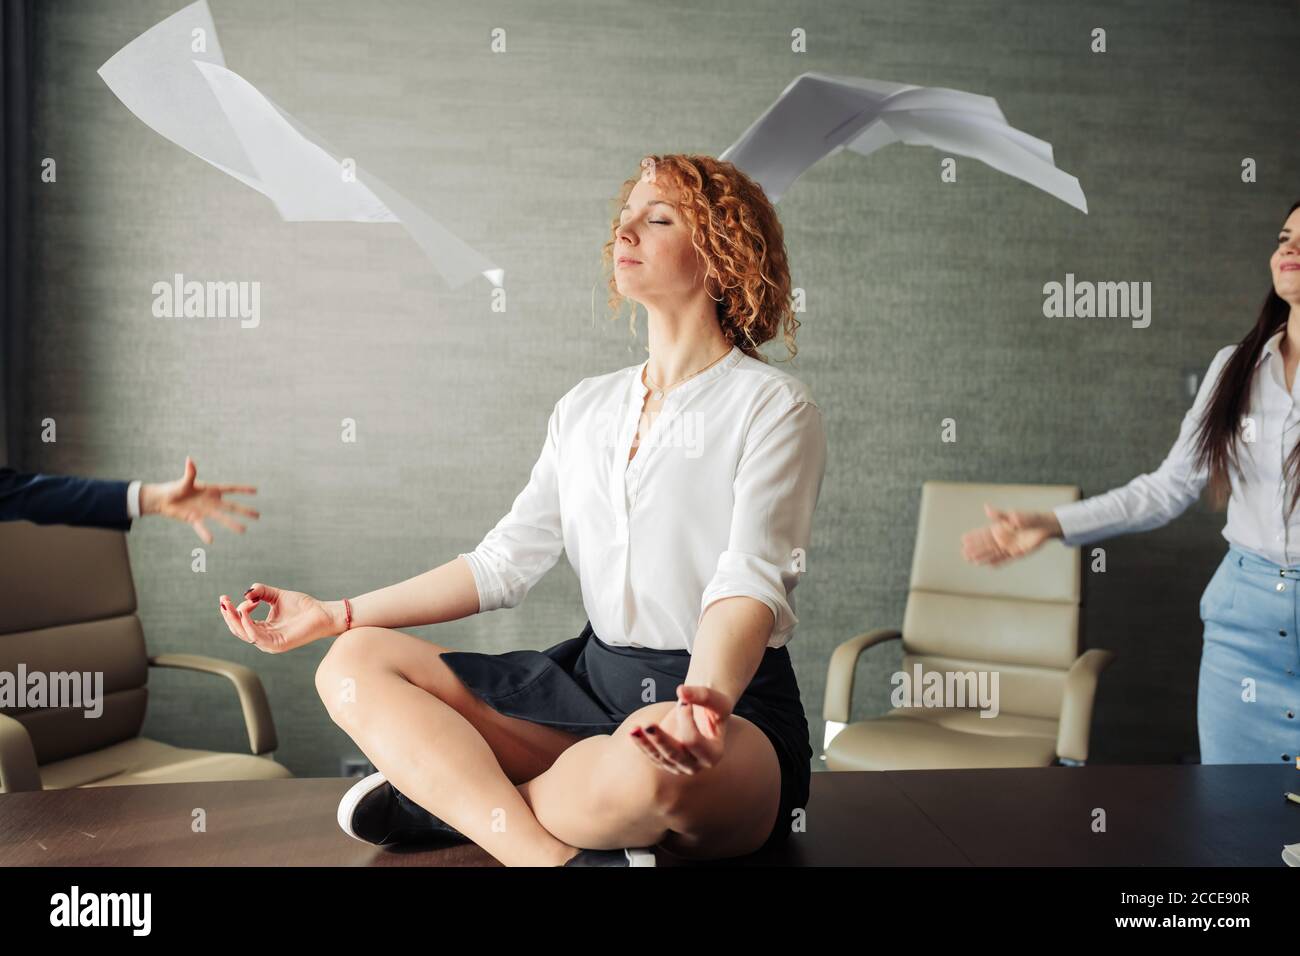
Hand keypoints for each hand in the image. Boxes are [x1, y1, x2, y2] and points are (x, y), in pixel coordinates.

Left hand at [140, 456, 258, 543]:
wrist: (164, 500)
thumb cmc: (175, 488)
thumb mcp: (184, 481)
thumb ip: (189, 473)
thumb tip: (189, 460)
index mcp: (211, 489)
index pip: (230, 489)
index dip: (243, 489)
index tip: (256, 490)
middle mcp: (211, 501)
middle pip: (231, 506)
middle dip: (244, 510)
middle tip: (258, 515)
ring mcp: (205, 511)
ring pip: (221, 518)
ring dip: (232, 524)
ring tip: (243, 530)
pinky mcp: (195, 519)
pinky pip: (201, 527)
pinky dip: (205, 533)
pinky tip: (210, 540)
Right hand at [217, 583, 343, 653]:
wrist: (323, 612)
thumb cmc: (303, 606)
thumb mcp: (277, 596)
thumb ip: (261, 592)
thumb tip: (245, 593)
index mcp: (263, 629)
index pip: (241, 623)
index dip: (235, 610)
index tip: (242, 596)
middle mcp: (264, 638)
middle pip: (238, 630)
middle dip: (228, 615)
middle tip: (223, 600)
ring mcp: (270, 643)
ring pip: (244, 634)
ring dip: (235, 620)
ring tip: (232, 606)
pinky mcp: (278, 645)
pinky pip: (257, 637)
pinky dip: (248, 625)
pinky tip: (245, 613)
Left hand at [628, 684, 732, 774]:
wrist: (701, 715)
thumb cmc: (712, 708)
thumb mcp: (716, 701)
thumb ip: (703, 695)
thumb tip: (681, 691)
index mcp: (713, 754)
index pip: (694, 741)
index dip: (686, 721)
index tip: (683, 701)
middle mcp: (696, 765)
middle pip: (675, 754)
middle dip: (661, 740)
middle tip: (648, 725)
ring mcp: (679, 766)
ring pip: (660, 757)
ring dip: (646, 743)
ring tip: (634, 729)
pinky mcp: (665, 762)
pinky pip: (652, 755)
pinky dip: (642, 744)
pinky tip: (633, 732)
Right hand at [961, 502, 1060, 566]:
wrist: (1045, 527)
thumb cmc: (1030, 518)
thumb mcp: (1014, 515)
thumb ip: (1000, 514)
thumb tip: (986, 508)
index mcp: (1000, 528)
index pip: (984, 533)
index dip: (974, 536)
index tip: (963, 539)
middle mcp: (1002, 538)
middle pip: (986, 545)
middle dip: (974, 549)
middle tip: (963, 552)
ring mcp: (1009, 546)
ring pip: (993, 553)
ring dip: (982, 556)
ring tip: (971, 560)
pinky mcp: (1017, 553)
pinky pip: (1005, 559)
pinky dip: (997, 562)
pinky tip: (989, 565)